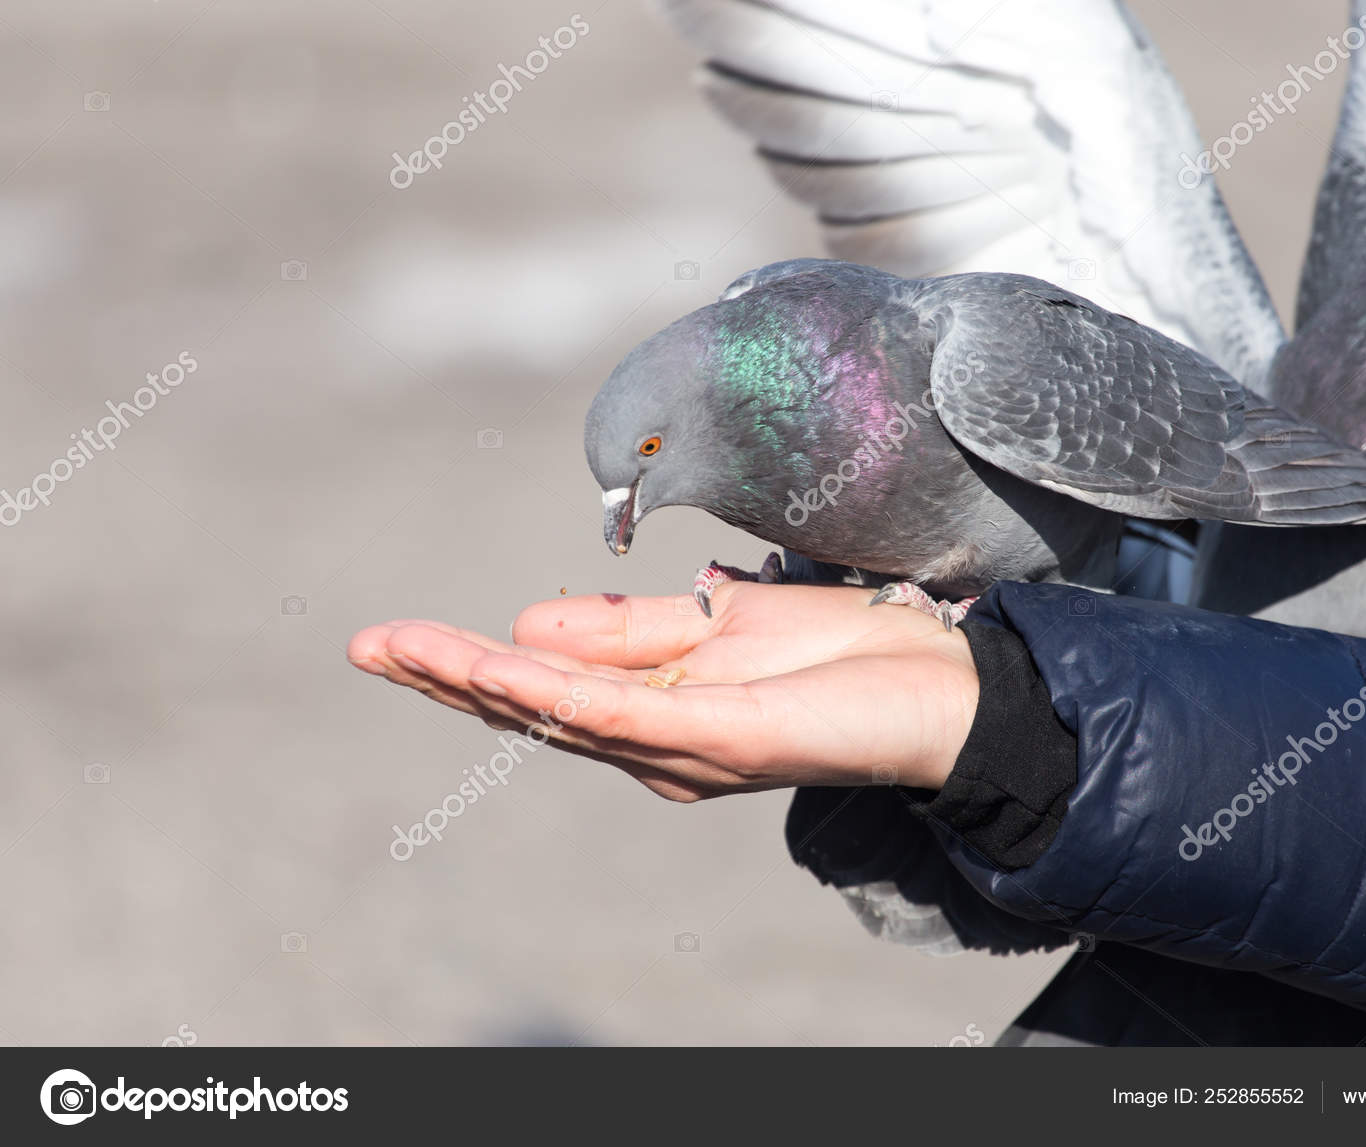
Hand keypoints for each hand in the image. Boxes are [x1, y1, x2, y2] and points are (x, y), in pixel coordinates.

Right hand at [347, 582, 978, 800]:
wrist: (935, 682)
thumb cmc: (837, 653)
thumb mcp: (715, 623)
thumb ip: (624, 631)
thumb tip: (520, 622)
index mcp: (651, 716)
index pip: (541, 689)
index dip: (464, 665)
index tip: (391, 637)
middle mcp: (654, 746)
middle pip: (532, 709)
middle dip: (446, 676)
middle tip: (366, 644)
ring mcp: (683, 748)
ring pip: (558, 713)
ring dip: (475, 679)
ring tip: (401, 647)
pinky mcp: (720, 737)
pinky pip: (620, 714)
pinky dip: (553, 687)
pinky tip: (497, 661)